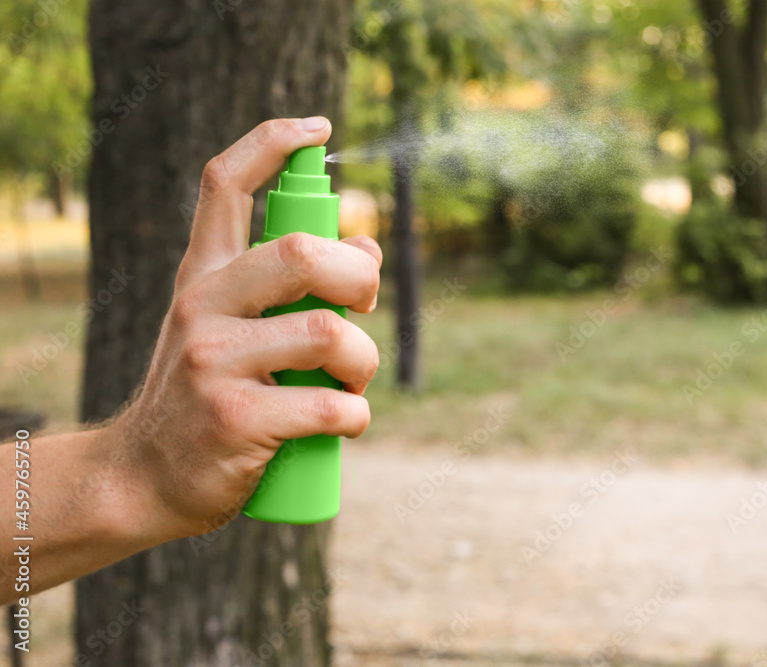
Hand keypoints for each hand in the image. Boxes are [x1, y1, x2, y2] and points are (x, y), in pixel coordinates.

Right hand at [103, 117, 380, 540]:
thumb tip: (367, 245)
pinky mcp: (235, 419)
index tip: (318, 128)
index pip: (225, 184)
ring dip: (364, 364)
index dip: (273, 142)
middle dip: (362, 279)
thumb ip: (291, 287)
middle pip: (303, 253)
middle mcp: (202, 306)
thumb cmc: (209, 396)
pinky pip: (331, 405)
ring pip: (330, 334)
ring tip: (352, 385)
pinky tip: (345, 423)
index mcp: (204, 277)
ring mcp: (214, 362)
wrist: (145, 477)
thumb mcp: (233, 330)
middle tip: (365, 309)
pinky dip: (356, 416)